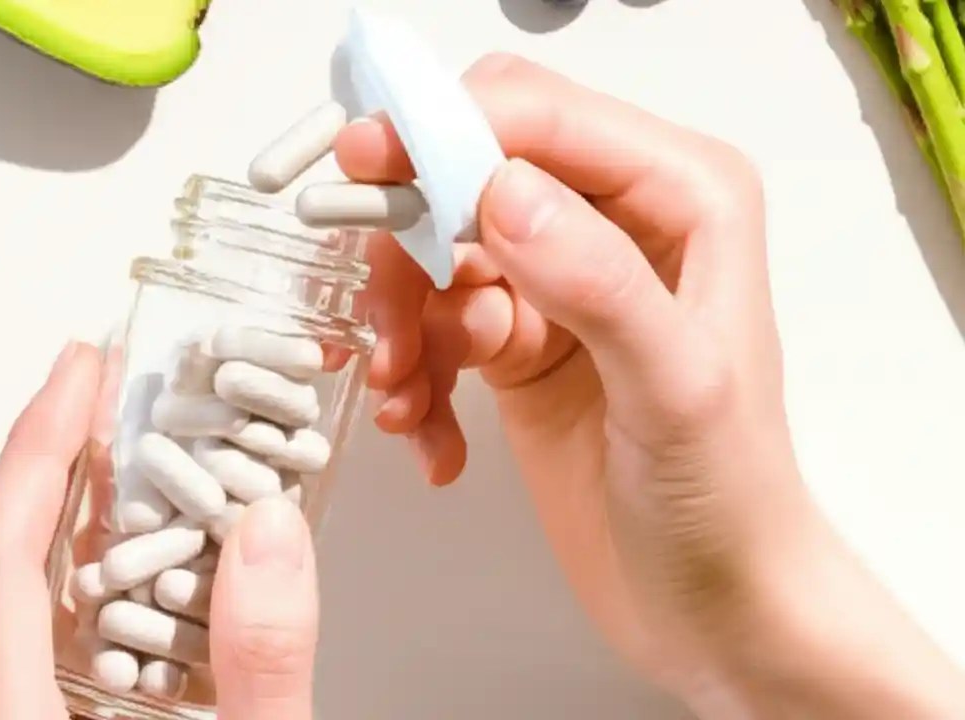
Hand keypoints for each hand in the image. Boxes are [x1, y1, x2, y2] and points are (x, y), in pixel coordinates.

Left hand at [0, 342, 317, 719]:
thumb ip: (260, 665)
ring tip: (136, 453)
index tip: (79, 368)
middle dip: (58, 458)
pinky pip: (39, 634)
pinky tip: (142, 558)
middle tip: (113, 388)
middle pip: (3, 557)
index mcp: (7, 714)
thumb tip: (270, 535)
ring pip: (22, 596)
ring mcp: (4, 717)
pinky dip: (88, 574)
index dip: (36, 443)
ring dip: (78, 515)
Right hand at [335, 54, 964, 716]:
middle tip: (389, 329)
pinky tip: (432, 435)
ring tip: (414, 400)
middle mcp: (616, 221)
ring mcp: (560, 280)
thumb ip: (599, 283)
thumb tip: (504, 192)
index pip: (540, 116)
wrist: (713, 606)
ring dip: (405, 326)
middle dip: (409, 245)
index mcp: (683, 197)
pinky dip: (417, 375)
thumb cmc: (727, 505)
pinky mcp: (518, 338)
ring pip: (435, 251)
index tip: (368, 170)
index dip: (444, 128)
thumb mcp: (675, 391)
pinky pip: (433, 322)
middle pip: (466, 173)